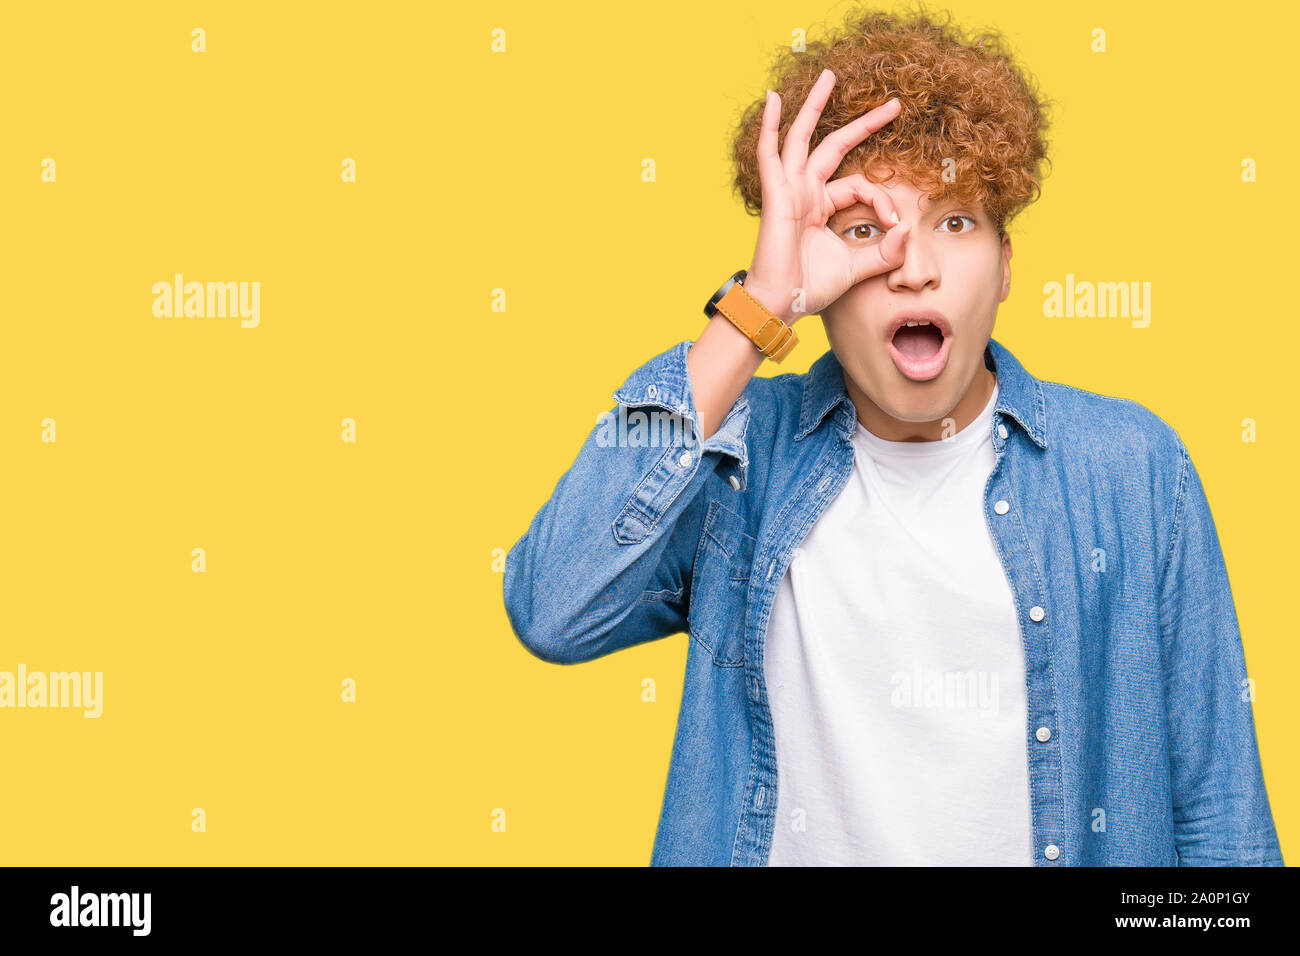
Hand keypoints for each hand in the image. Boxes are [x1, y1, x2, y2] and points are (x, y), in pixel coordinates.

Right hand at [743, 69, 909, 323]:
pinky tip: (773, 100)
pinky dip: (770, 127)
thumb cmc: (811, 288)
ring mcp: (789, 190)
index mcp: (822, 206)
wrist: (782, 303)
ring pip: (803, 138)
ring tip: (829, 76)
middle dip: (864, 123)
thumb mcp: (858, 267)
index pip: (861, 185)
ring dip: (815, 106)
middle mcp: (805, 192)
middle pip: (835, 145)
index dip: (883, 199)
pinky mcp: (776, 196)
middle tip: (893, 103)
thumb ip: (885, 251)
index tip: (894, 224)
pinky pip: (771, 154)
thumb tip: (908, 232)